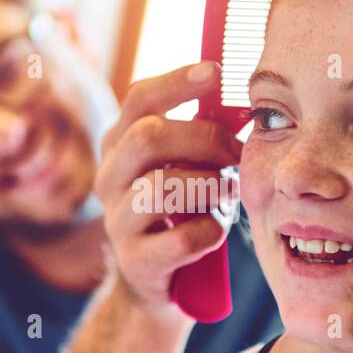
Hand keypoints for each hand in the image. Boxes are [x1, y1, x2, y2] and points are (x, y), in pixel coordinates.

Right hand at [93, 61, 242, 318]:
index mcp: (119, 145)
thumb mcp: (184, 166)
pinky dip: (210, 231)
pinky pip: (181, 239)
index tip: (216, 71)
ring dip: (209, 186)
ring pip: (161, 188)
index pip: (138, 100)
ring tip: (227, 193)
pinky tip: (216, 230)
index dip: (177, 81)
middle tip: (236, 150)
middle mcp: (109, 178)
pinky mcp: (135, 262)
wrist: (155, 281)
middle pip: (147, 138)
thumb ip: (200, 135)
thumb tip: (244, 103)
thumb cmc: (180, 212)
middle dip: (203, 138)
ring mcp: (117, 221)